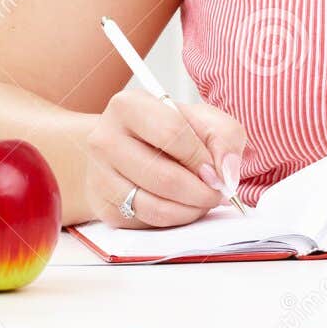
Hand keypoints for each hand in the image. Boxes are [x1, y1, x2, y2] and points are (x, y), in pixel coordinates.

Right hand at [85, 92, 246, 228]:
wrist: (126, 149)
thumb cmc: (167, 131)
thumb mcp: (202, 120)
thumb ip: (224, 137)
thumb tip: (226, 173)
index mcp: (128, 106)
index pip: (172, 133)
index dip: (202, 158)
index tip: (218, 172)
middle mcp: (105, 139)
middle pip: (164, 177)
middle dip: (202, 192)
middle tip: (218, 193)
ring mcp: (100, 175)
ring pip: (155, 206)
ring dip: (191, 210)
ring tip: (204, 201)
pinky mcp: (103, 206)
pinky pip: (147, 222)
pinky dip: (175, 219)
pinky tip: (184, 206)